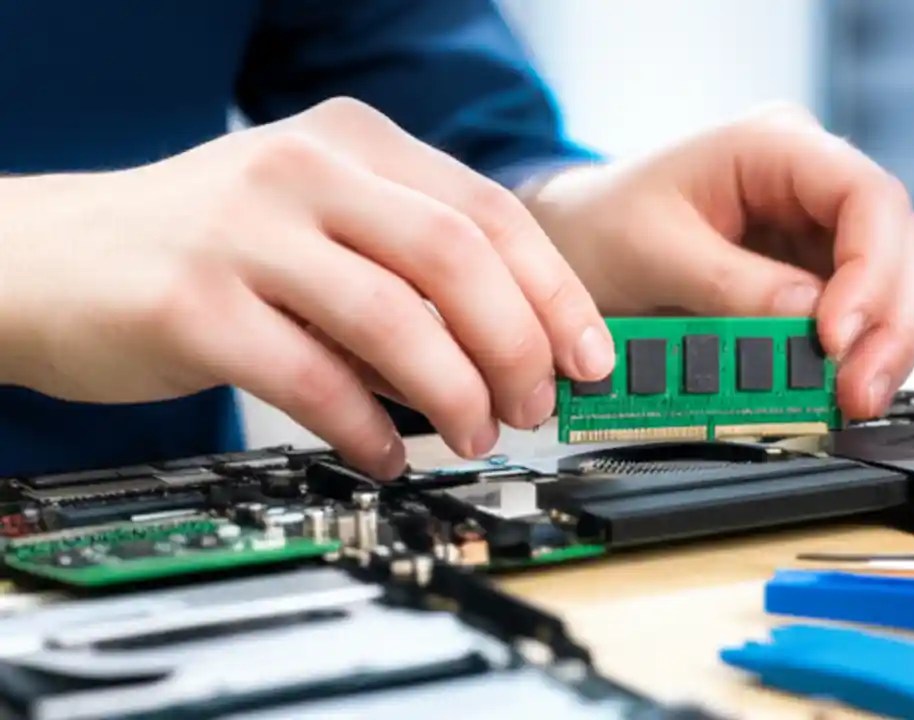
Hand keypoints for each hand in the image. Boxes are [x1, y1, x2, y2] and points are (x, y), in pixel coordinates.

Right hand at [0, 98, 614, 478]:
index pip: (489, 213)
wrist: (52, 257)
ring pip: (395, 316)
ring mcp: (245, 230)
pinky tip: (385, 453)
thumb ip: (409, 273)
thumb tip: (517, 355)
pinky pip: (313, 377)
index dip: (555, 293)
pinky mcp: (193, 302)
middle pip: (458, 257)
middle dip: (517, 346)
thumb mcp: (319, 226)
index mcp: (353, 143)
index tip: (590, 359)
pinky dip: (368, 427)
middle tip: (534, 406)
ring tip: (473, 436)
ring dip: (454, 393)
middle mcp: (305, 170)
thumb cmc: (207, 250)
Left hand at [524, 104, 913, 418]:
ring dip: (883, 346)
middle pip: (897, 242)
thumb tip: (806, 322)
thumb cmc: (601, 226)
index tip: (836, 336)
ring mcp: (814, 229)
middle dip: (889, 321)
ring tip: (853, 399)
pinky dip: (860, 356)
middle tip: (858, 388)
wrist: (573, 243)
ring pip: (892, 283)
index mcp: (773, 145)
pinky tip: (843, 390)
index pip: (866, 196)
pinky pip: (861, 315)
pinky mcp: (810, 274)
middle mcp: (809, 181)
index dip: (869, 270)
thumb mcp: (652, 253)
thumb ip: (730, 285)